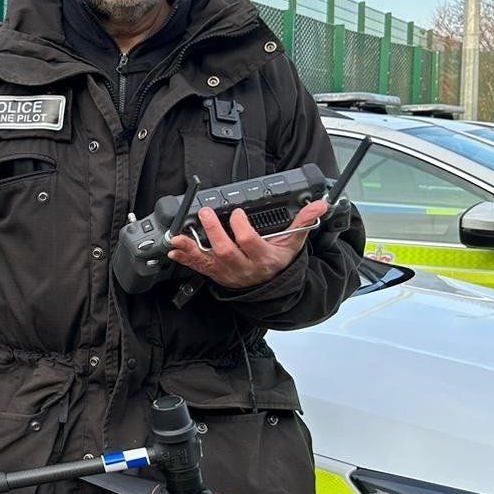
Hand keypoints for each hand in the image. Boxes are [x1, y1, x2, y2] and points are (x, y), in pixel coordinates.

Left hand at [166, 198, 327, 289]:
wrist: (271, 287)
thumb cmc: (280, 261)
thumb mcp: (293, 243)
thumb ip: (303, 222)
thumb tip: (319, 205)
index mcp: (264, 258)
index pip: (250, 242)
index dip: (241, 228)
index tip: (238, 212)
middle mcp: (244, 267)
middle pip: (226, 251)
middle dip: (214, 231)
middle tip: (206, 213)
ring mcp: (228, 272)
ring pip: (208, 261)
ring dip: (192, 248)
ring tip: (178, 236)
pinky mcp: (216, 274)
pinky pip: (199, 267)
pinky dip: (185, 259)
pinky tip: (173, 250)